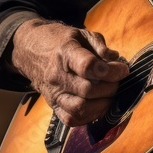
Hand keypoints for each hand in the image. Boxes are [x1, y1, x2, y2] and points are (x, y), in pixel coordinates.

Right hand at [10, 19, 128, 126]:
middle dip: (111, 87)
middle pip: (88, 90)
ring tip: (109, 94)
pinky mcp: (53, 105)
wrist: (29, 51)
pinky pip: (72, 119)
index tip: (122, 69)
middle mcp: (56, 76)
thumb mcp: (80, 34)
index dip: (110, 71)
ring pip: (80, 108)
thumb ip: (99, 45)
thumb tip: (115, 60)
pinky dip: (90, 116)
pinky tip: (98, 104)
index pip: (88, 67)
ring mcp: (53, 93)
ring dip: (102, 104)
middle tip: (118, 81)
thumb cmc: (59, 41)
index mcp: (65, 53)